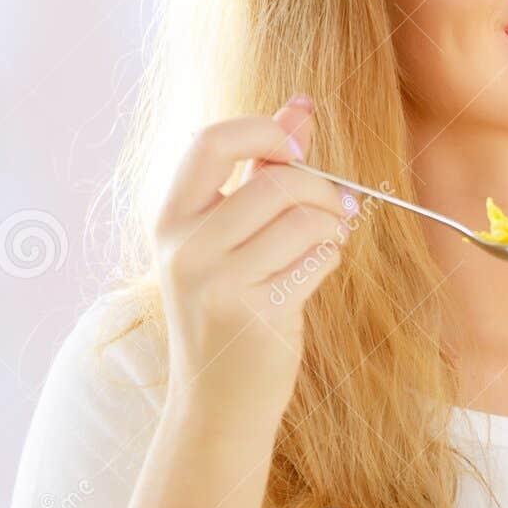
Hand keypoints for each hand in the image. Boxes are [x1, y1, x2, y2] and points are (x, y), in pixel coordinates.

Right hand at [156, 101, 357, 414]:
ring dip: (332, 226)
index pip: (211, 140)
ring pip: (302, 219)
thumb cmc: (230, 312)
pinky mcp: (253, 312)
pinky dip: (329, 259)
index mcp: (170, 218)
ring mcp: (216, 282)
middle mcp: (184, 247)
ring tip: (327, 241)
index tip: (295, 150)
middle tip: (337, 207)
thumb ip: (262, 169)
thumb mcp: (231, 237)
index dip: (264, 131)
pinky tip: (315, 272)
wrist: (219, 403)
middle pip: (274, 180)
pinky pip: (315, 259)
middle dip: (321, 188)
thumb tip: (301, 104)